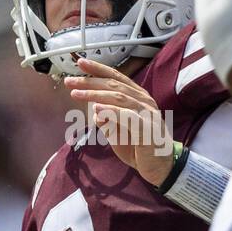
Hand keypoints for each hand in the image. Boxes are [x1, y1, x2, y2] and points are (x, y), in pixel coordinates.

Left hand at [65, 57, 173, 184]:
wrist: (161, 167)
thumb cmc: (139, 147)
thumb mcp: (118, 130)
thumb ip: (107, 118)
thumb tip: (93, 109)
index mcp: (138, 97)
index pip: (117, 77)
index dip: (98, 69)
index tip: (80, 63)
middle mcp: (144, 101)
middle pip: (115, 85)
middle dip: (90, 81)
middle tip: (70, 81)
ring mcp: (147, 114)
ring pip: (119, 98)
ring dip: (95, 94)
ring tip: (76, 94)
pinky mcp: (147, 129)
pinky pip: (128, 117)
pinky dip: (111, 111)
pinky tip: (96, 109)